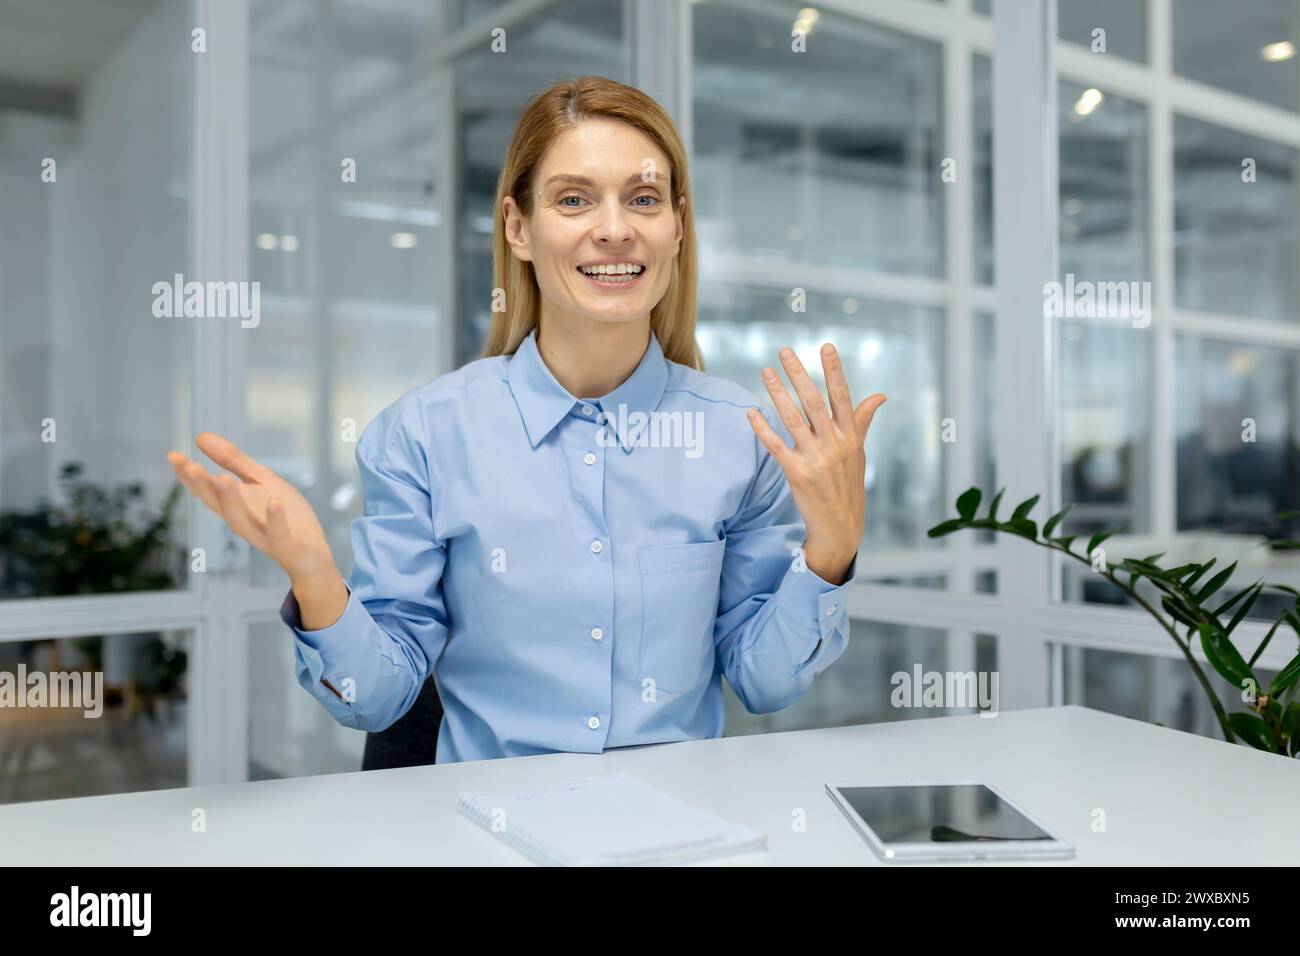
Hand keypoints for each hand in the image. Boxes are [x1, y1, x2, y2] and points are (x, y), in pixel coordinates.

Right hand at [166, 432, 335, 583]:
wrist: (313, 555)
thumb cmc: (286, 515)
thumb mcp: (261, 481)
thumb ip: (233, 461)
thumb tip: (200, 437)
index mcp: (235, 506)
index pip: (207, 491)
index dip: (189, 476)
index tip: (173, 456)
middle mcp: (244, 523)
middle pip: (219, 506)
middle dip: (204, 487)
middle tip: (191, 466)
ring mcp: (264, 537)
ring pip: (242, 521)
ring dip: (232, 501)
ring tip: (223, 478)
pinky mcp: (288, 546)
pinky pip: (279, 535)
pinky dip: (275, 520)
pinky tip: (274, 503)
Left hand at [745, 344, 885, 584]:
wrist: (841, 525)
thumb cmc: (849, 485)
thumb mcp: (859, 452)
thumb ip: (862, 421)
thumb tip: (880, 395)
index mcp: (850, 436)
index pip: (842, 396)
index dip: (834, 370)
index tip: (825, 346)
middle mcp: (833, 443)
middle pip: (813, 401)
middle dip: (798, 374)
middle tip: (784, 351)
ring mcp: (814, 458)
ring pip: (792, 418)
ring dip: (776, 393)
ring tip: (765, 371)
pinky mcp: (796, 473)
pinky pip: (775, 446)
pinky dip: (762, 428)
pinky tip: (750, 412)